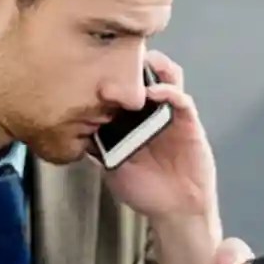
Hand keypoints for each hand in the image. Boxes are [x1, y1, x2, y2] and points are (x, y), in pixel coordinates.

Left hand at [98, 50, 216, 220]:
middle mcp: (151, 112)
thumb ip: (98, 150)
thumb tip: (74, 133)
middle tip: (117, 53)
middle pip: (145, 75)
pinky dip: (169, 91)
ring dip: (156, 66)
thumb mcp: (112, 170)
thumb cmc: (145, 191)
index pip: (123, 88)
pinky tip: (155, 91)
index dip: (111, 74)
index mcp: (131, 121)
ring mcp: (171, 115)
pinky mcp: (189, 122)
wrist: (175, 211)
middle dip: (133, 60)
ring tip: (141, 60)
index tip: (93, 65)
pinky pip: (181, 99)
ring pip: (167, 77)